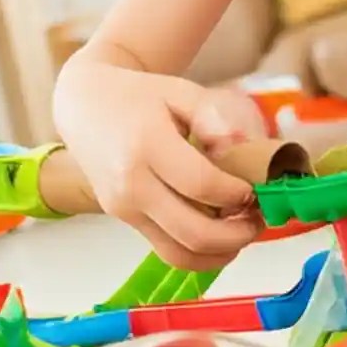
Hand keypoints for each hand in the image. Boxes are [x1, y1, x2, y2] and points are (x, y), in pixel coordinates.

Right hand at [54, 64, 267, 269]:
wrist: (87, 105)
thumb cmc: (140, 96)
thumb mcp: (181, 91)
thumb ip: (214, 118)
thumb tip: (242, 150)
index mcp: (146, 145)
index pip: (202, 185)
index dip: (238, 194)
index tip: (255, 188)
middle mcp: (130, 184)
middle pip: (194, 233)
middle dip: (238, 233)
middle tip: (259, 218)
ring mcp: (124, 208)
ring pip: (180, 255)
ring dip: (221, 252)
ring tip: (244, 230)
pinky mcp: (126, 221)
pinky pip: (168, 251)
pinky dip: (201, 253)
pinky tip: (221, 234)